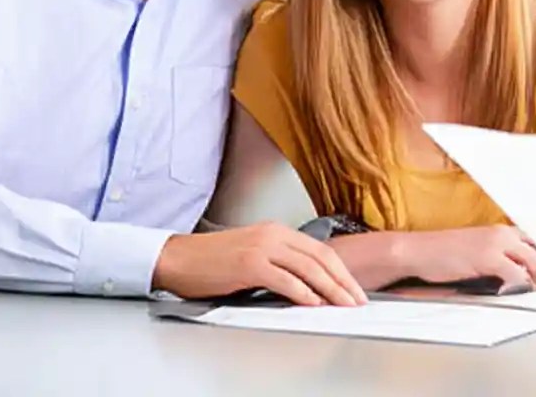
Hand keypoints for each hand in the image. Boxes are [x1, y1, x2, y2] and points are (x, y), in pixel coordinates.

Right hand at [152, 221, 367, 306]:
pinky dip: (302, 292)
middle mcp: (274, 235)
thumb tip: (310, 286)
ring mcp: (262, 247)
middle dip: (343, 282)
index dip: (342, 272)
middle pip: (320, 259)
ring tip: (343, 305)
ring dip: (330, 289)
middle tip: (357, 300)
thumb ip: (281, 263)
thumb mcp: (254, 254)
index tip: (354, 289)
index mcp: (277, 231)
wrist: (178, 258)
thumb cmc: (212, 261)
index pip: (321, 251)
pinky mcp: (249, 264)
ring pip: (307, 268)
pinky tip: (313, 303)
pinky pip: (284, 279)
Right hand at [399, 225, 535, 288]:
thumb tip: (518, 273)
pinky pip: (517, 275)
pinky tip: (514, 292)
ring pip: (535, 262)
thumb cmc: (442, 253)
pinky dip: (521, 285)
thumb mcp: (475, 249)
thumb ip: (497, 256)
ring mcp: (497, 245)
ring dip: (535, 280)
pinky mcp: (489, 259)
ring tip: (528, 291)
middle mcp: (502, 233)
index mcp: (499, 230)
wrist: (418, 251)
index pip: (535, 241)